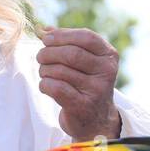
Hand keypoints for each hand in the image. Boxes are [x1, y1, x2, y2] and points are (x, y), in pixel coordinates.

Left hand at [35, 26, 122, 141]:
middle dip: (49, 53)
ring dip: (45, 70)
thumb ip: (66, 43)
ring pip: (60, 71)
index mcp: (109, 56)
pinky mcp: (82, 106)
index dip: (62, 35)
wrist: (95, 121)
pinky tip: (46, 86)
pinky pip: (55, 88)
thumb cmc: (85, 85)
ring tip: (44, 73)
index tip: (46, 39)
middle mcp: (106, 72)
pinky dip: (44, 84)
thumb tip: (42, 29)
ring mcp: (96, 90)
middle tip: (40, 57)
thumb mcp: (83, 62)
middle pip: (71, 54)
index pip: (86, 37)